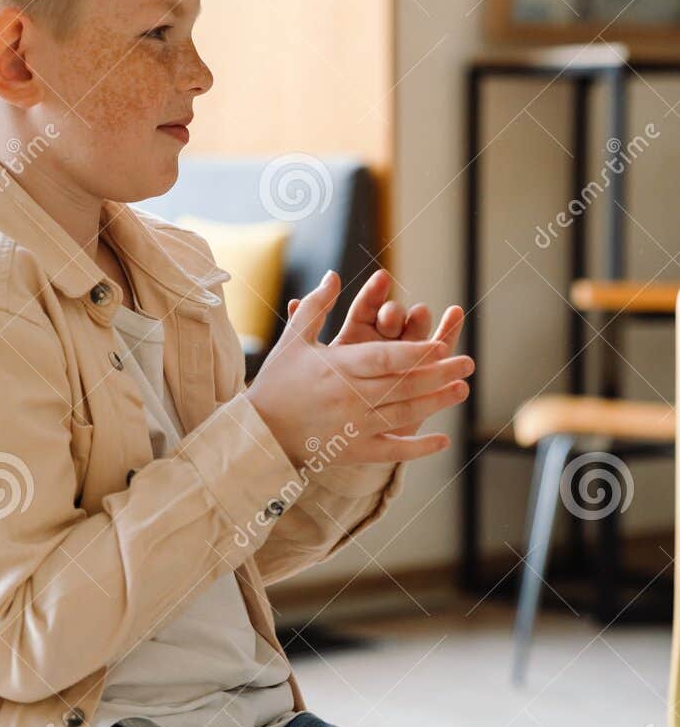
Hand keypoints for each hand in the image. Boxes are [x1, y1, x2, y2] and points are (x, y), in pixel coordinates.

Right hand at [247, 271, 473, 468]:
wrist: (259, 434)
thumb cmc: (277, 382)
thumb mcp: (293, 340)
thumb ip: (316, 307)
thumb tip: (334, 275)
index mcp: (336, 368)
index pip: (383, 359)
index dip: (414, 353)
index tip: (440, 346)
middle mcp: (349, 398)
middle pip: (402, 385)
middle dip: (438, 374)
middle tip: (468, 364)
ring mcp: (353, 427)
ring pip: (402, 414)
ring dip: (435, 403)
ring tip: (461, 389)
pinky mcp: (354, 451)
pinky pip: (391, 450)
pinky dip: (418, 448)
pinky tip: (442, 440)